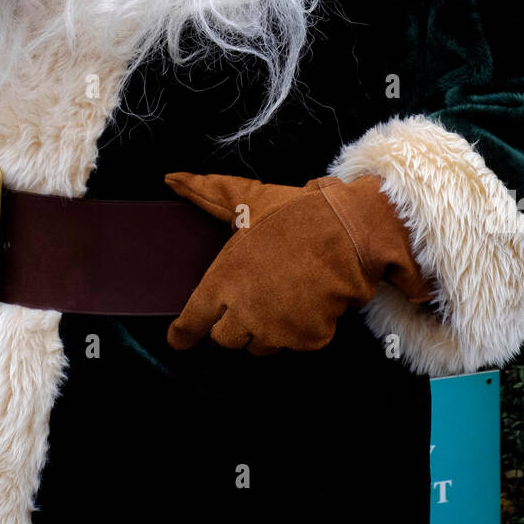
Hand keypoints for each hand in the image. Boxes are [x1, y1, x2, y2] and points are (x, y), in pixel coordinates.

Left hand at [163, 171, 433, 354]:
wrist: (351, 231)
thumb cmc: (296, 214)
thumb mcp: (247, 199)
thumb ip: (206, 193)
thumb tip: (171, 177)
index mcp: (224, 281)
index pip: (192, 322)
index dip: (183, 332)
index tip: (178, 339)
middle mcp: (245, 313)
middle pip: (224, 339)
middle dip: (232, 322)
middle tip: (250, 296)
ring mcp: (277, 331)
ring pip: (259, 346)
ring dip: (264, 329)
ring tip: (280, 295)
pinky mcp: (308, 340)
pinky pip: (295, 343)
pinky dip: (300, 328)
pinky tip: (308, 300)